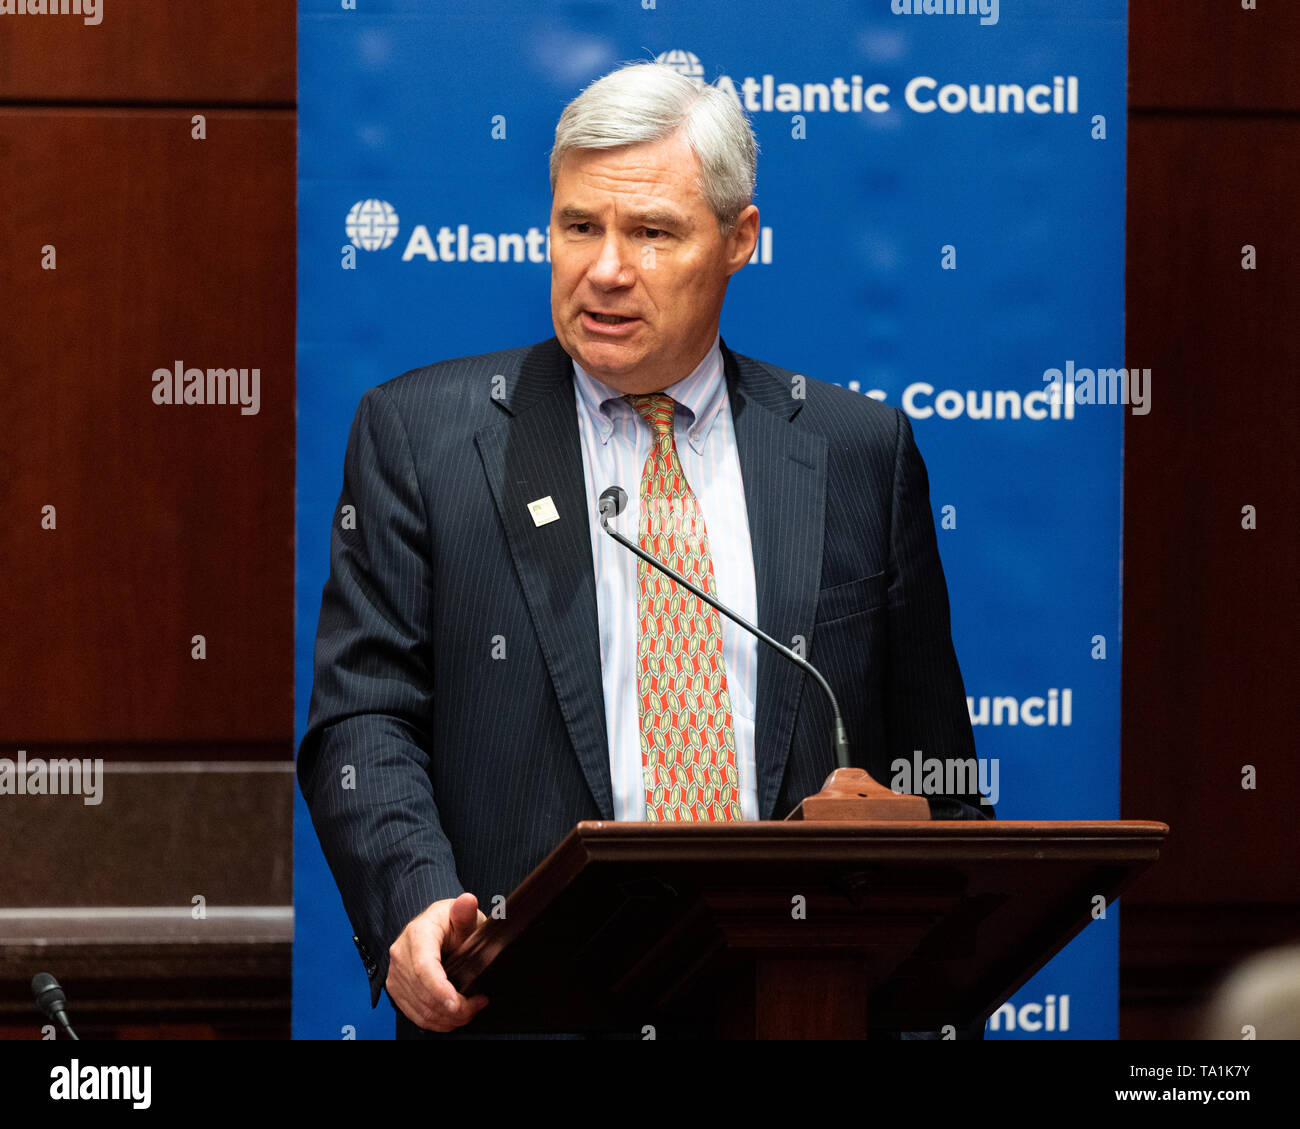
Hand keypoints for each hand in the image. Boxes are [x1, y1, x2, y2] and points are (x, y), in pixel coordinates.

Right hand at [386, 893, 488, 1030]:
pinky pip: (414, 1013)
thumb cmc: (450, 921)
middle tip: (477, 1005)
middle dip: (452, 1008)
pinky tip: (453, 1016)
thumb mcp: (462, 914)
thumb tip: (468, 901)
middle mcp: (401, 953)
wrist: (434, 927)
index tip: (457, 1004)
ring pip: (419, 1008)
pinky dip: (436, 1020)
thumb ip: (465, 912)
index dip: (439, 990)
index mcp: (417, 933)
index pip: (424, 967)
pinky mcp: (396, 987)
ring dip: (447, 1018)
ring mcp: (396, 972)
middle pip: (423, 992)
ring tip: (470, 1010)